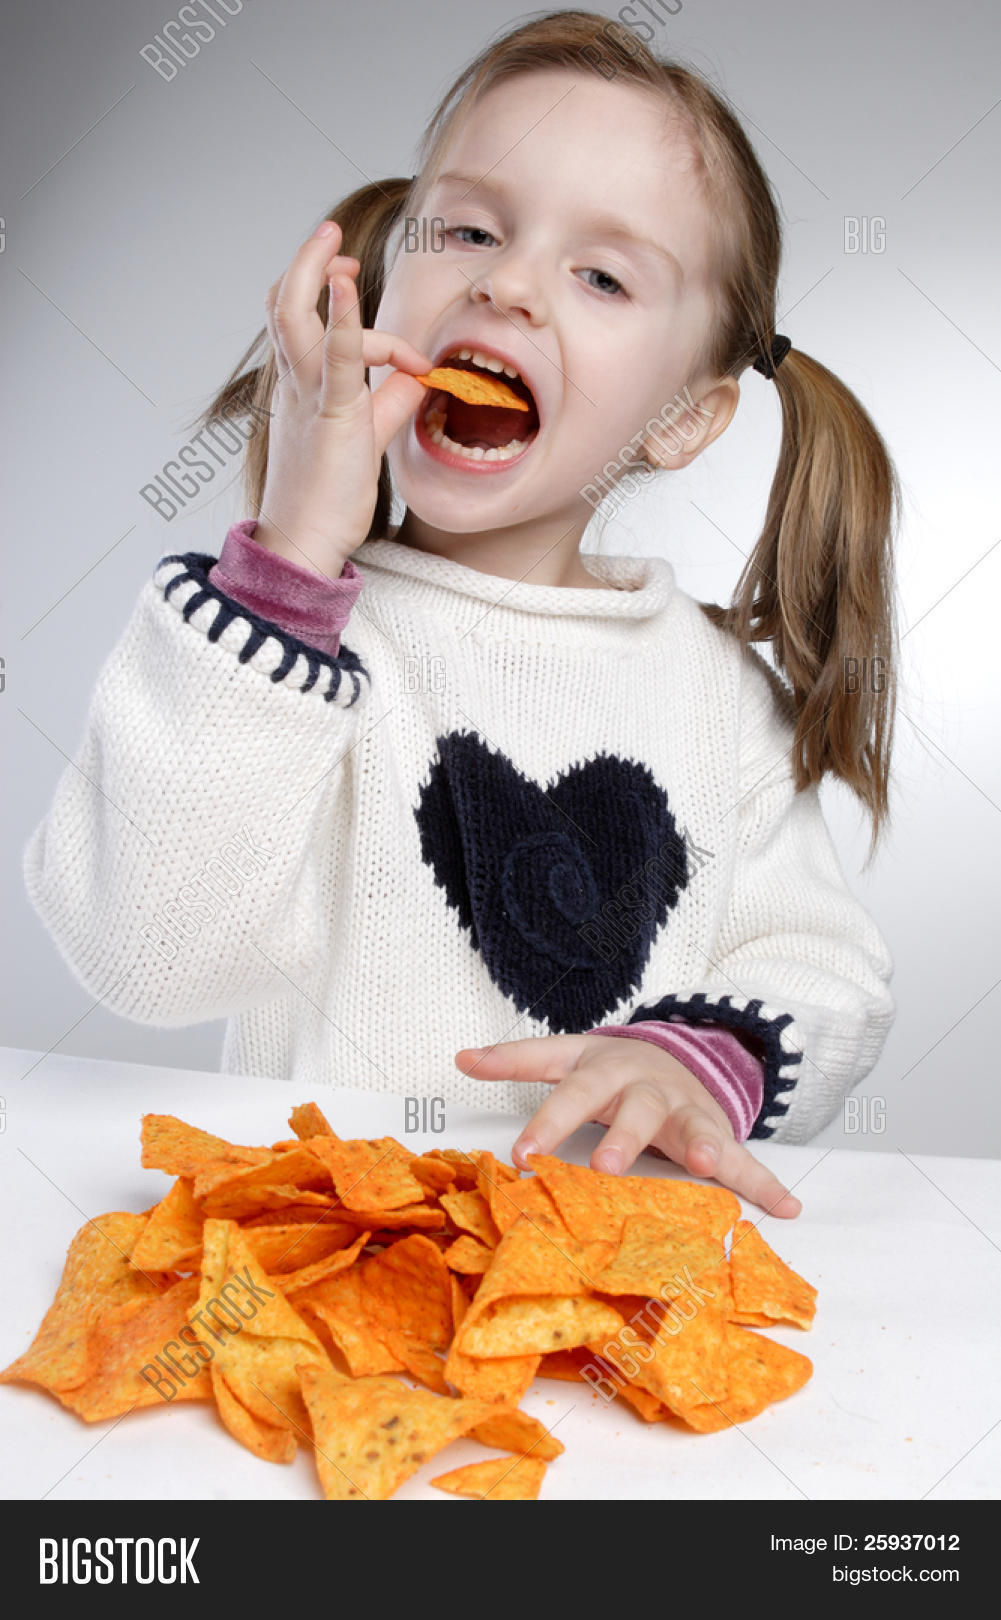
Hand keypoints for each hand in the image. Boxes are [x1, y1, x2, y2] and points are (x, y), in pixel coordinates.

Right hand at [257, 218, 432, 573]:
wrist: (305, 542)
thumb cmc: (328, 497)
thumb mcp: (366, 437)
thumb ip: (391, 401)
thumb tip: (419, 375)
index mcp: (298, 387)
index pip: (304, 325)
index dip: (334, 302)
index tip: (369, 302)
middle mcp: (294, 383)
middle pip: (281, 304)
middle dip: (304, 262)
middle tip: (330, 239)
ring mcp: (306, 395)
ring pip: (290, 315)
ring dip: (309, 268)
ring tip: (330, 238)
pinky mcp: (331, 414)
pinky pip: (333, 356)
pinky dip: (340, 316)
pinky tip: (344, 281)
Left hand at [454, 1033, 801, 1217]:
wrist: (676, 1055)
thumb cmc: (610, 1068)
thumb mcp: (566, 1055)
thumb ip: (516, 1060)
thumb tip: (459, 1057)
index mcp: (603, 1068)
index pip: (568, 1090)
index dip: (546, 1120)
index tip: (521, 1154)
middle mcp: (646, 1085)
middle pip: (632, 1109)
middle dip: (621, 1138)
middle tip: (604, 1169)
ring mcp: (685, 1107)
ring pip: (692, 1124)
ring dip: (701, 1142)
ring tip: (704, 1160)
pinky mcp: (716, 1130)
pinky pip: (743, 1157)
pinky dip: (765, 1183)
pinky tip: (786, 1208)